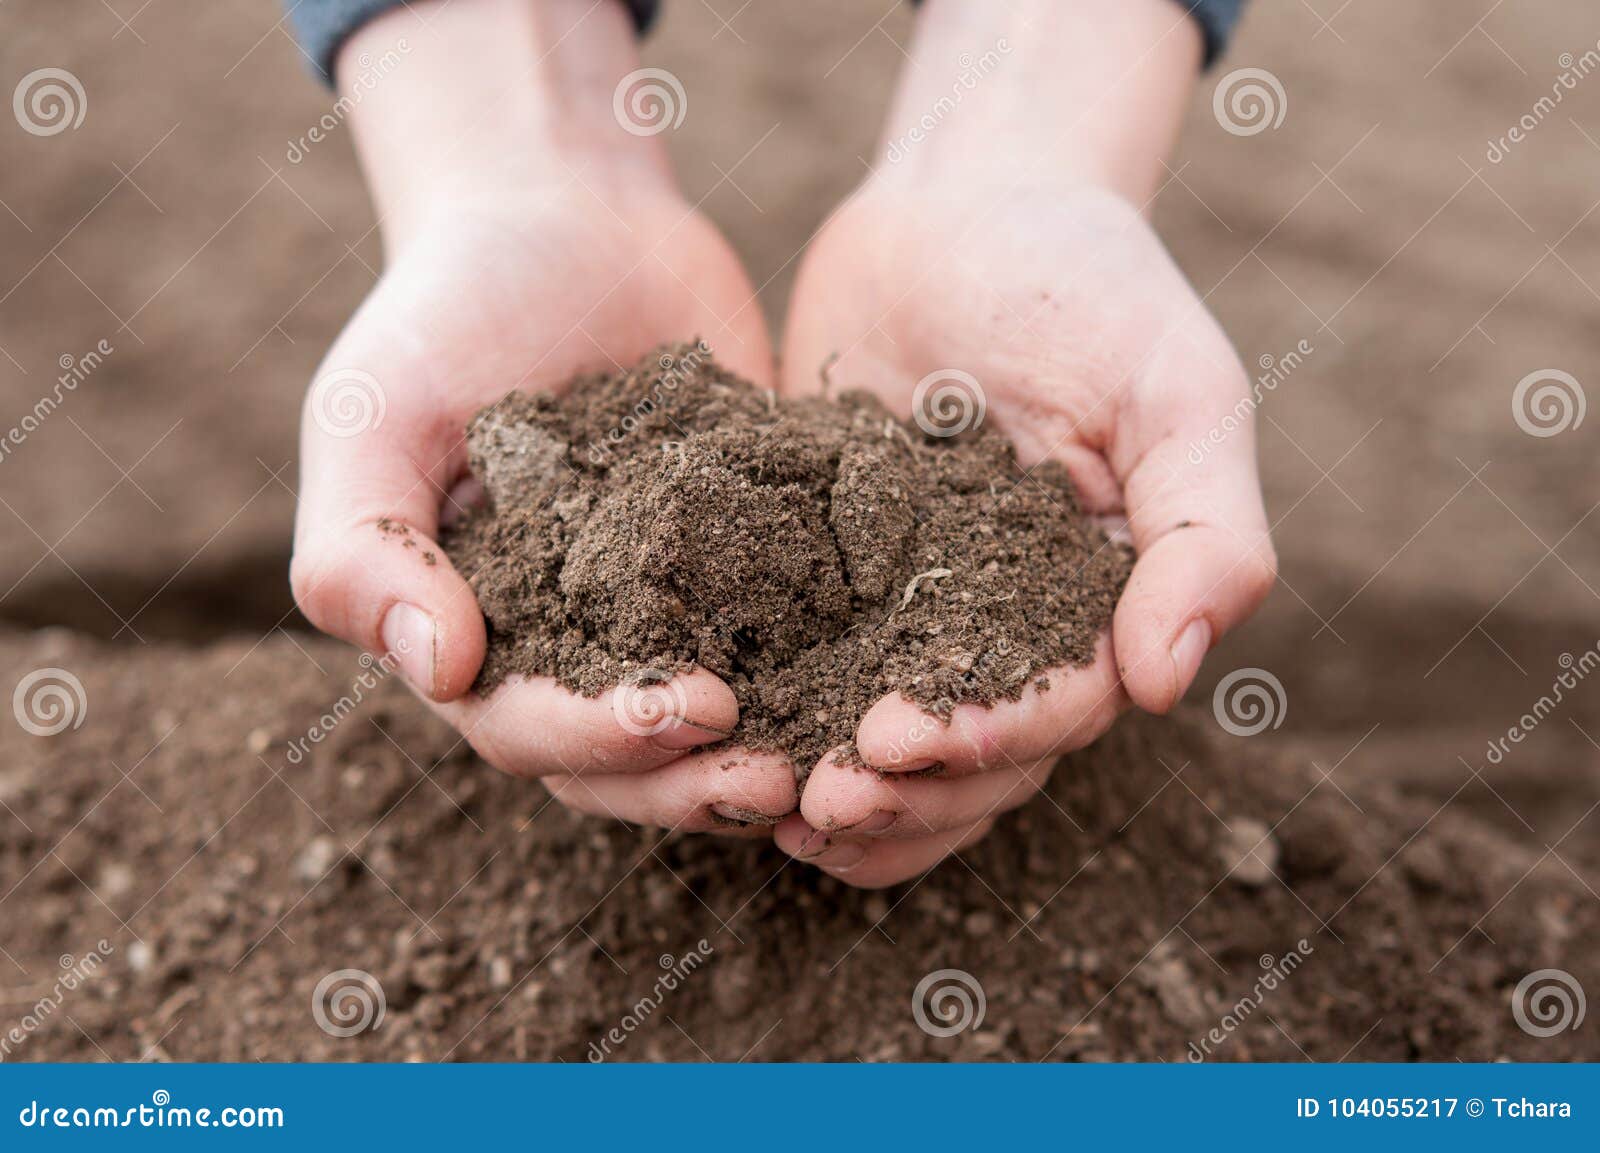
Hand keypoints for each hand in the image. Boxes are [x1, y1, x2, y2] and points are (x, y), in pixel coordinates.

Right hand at [289, 0, 794, 833]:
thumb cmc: (445, 315)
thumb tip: (441, 672)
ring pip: (713, 726)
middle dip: (693, 779)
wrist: (565, 218)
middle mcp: (575, 645)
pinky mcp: (752, 563)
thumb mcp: (366, 418)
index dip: (599, 741)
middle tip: (774, 777)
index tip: (681, 712)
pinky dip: (831, 670)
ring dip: (765, 754)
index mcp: (478, 637)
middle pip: (626, 762)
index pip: (527, 730)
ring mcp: (670, 610)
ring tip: (836, 764)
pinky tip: (886, 677)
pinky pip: (789, 635)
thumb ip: (363, 550)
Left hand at [772, 0, 1275, 885]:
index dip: (989, 736)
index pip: (1060, 707)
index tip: (904, 737)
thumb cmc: (1087, 283)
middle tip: (819, 804)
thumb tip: (1168, 683)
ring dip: (842, 793)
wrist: (959, 203)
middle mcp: (1009, 625)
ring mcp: (915, 608)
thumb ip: (1204, 532)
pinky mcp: (829, 577)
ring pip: (892, 745)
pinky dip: (778, 725)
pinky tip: (724, 754)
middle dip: (902, 793)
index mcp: (1100, 603)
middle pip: (973, 758)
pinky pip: (809, 672)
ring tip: (768, 813)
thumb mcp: (1174, 388)